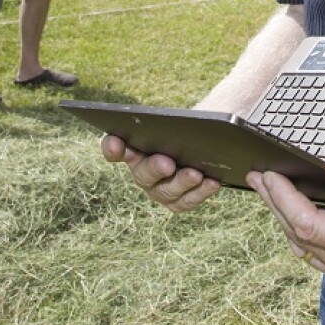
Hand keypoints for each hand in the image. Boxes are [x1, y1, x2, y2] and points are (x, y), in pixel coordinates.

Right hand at [100, 133, 221, 212]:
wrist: (202, 144)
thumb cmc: (184, 129)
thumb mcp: (177, 123)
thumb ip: (172, 122)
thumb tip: (185, 122)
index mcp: (134, 148)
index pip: (115, 149)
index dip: (112, 147)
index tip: (115, 141)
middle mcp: (142, 172)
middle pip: (142, 174)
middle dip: (155, 168)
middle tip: (168, 163)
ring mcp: (158, 190)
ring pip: (165, 191)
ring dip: (181, 182)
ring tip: (196, 174)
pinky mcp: (177, 202)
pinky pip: (186, 201)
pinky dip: (200, 192)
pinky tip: (213, 182)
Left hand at [248, 167, 324, 289]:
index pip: (308, 225)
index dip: (284, 199)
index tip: (271, 175)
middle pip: (297, 236)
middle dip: (275, 204)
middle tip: (257, 177)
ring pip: (302, 246)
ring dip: (283, 217)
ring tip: (269, 189)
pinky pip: (313, 252)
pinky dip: (298, 229)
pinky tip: (294, 211)